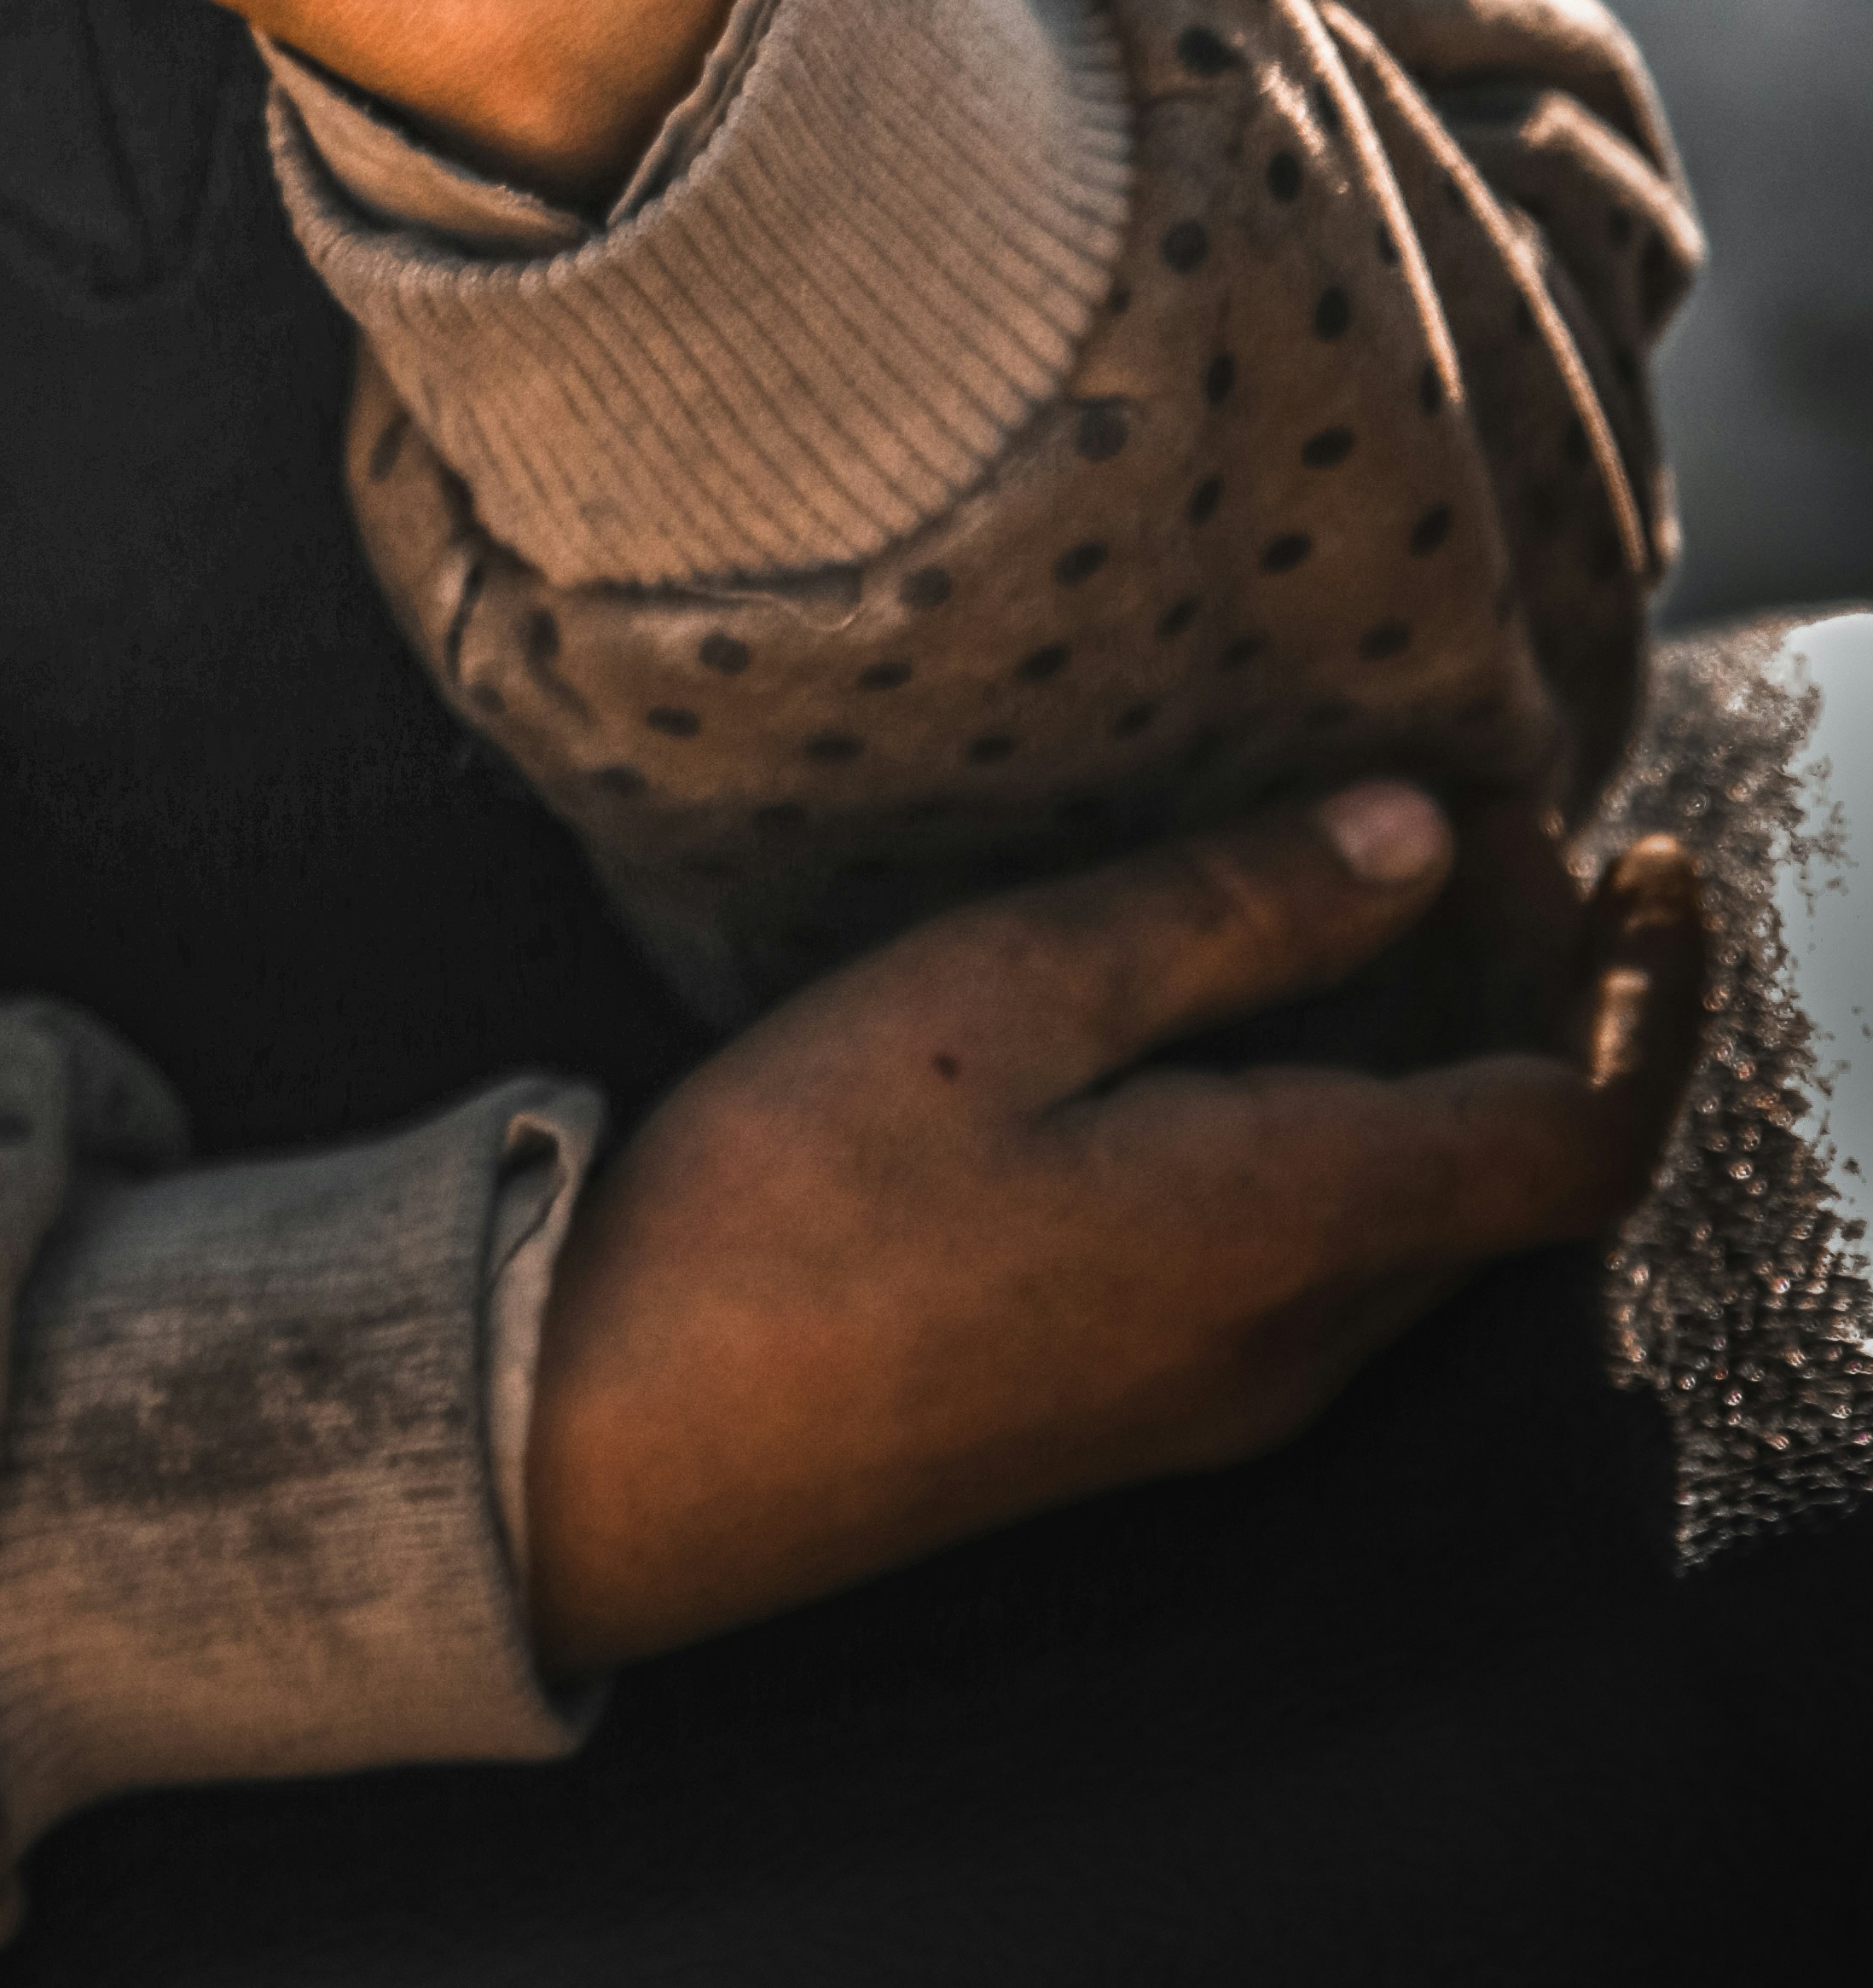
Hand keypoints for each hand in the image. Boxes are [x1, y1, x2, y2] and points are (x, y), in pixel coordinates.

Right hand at [521, 780, 1704, 1672]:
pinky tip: (1247, 1023)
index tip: (1627, 853)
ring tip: (1380, 884)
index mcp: (1288, 1232)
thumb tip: (1414, 841)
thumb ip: (1226, 918)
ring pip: (1415, 1217)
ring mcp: (1211, 1393)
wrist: (619, 1440)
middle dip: (1539, 991)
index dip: (1641, 992)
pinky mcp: (1128, 1403)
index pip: (1573, 1134)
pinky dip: (1351, 1119)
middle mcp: (1292, 1344)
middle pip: (1512, 1174)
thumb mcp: (1004, 994)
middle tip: (1480, 819)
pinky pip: (1318, 1256)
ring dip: (1440, 1054)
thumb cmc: (795, 1195)